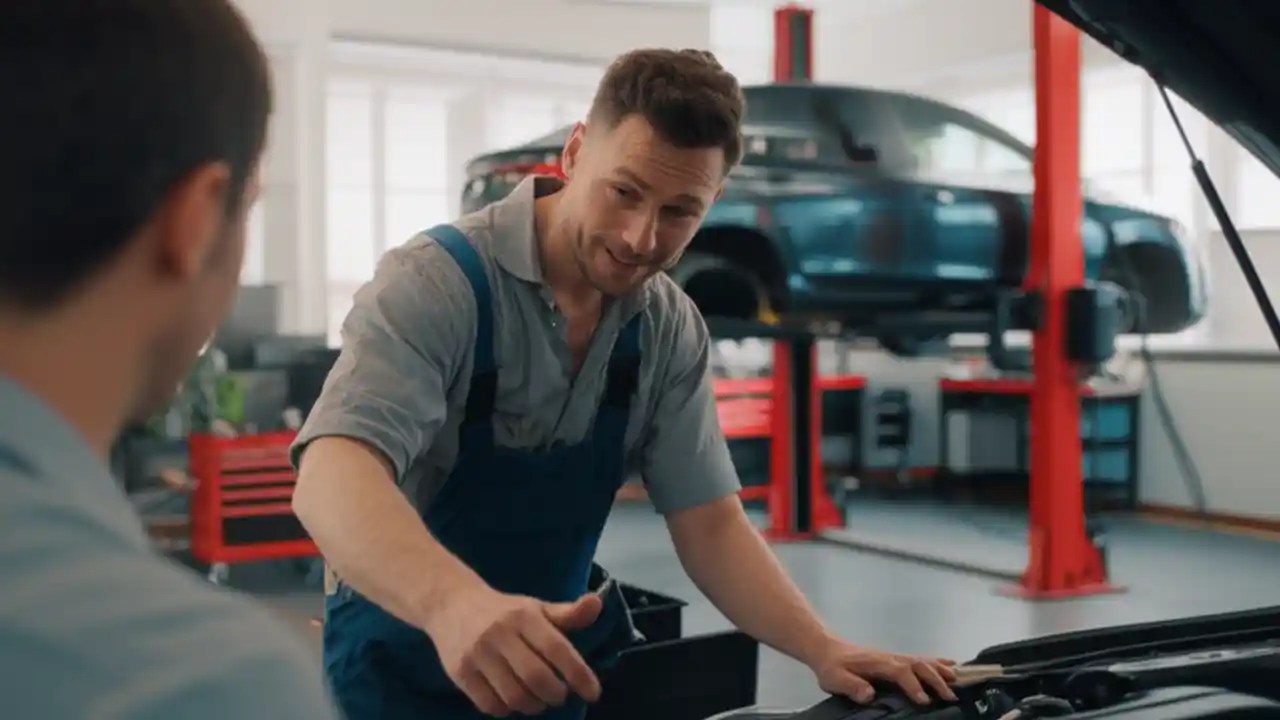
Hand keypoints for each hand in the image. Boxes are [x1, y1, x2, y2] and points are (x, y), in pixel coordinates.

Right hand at [424, 584, 603, 716]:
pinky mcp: (460, 672)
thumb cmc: (503, 610)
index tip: (593, 693)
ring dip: (533, 705)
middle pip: (536, 677)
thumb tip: (597, 605)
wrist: (451, 604)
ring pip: (514, 695)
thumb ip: (567, 614)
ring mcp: (477, 653)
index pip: (557, 649)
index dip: (579, 674)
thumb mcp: (535, 608)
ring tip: (538, 700)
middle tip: (559, 695)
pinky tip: (512, 701)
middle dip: (556, 694)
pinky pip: (490, 704)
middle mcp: (500, 633)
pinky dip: (507, 709)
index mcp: (524, 616)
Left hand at [810, 641, 957, 705]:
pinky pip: (921, 659)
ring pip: (923, 661)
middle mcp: (890, 657)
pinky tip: (952, 666)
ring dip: (941, 670)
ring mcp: (895, 657)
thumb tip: (869, 695)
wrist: (828, 649)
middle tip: (950, 696)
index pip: (900, 672)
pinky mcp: (897, 659)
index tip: (924, 701)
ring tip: (958, 682)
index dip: (914, 686)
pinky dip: (938, 662)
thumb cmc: (832, 666)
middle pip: (917, 665)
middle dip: (935, 680)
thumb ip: (851, 686)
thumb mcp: (835, 678)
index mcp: (877, 663)